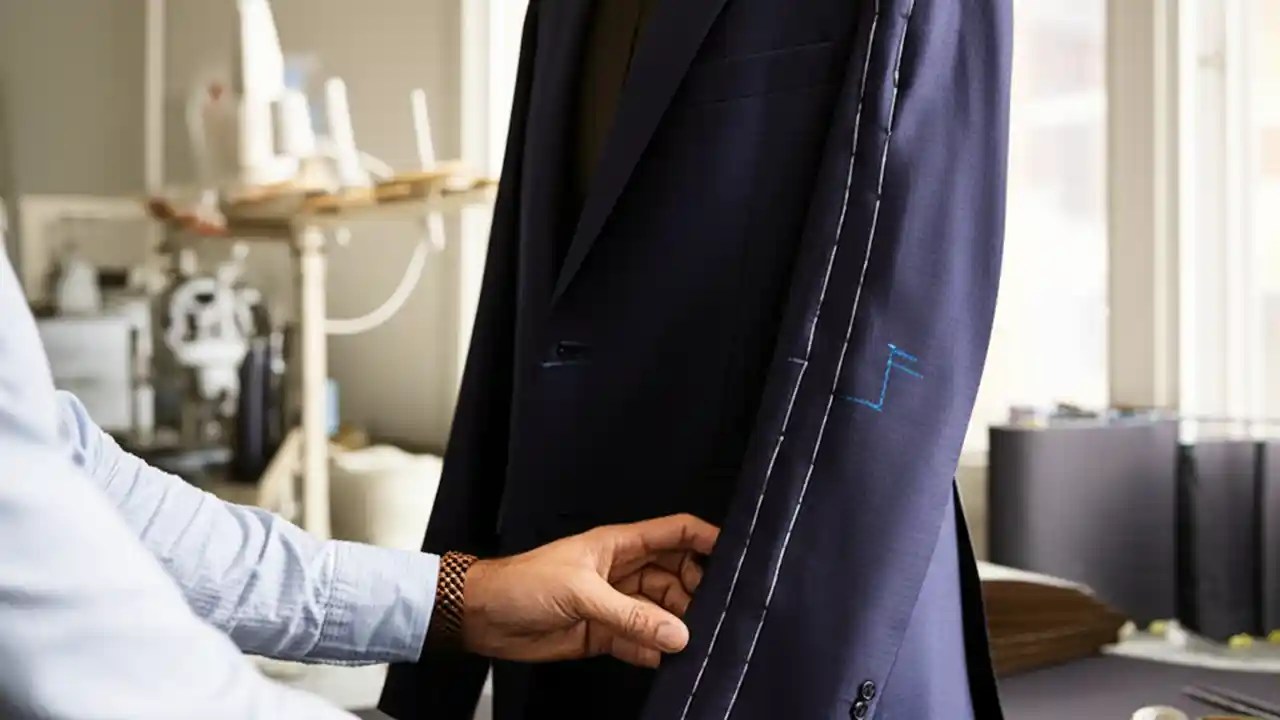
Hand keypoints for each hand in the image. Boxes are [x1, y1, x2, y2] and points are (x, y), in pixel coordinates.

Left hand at [460, 514, 717, 667]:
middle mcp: (623, 572)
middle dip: (699, 591)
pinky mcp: (604, 633)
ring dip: (678, 626)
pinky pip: (641, 642)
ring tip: (699, 642)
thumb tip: (679, 635)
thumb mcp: (582, 594)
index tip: (737, 556)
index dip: (706, 539)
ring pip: (662, 612)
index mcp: (619, 545)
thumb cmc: (524, 584)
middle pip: (677, 575)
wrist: (483, 616)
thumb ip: (631, 617)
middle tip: (719, 612)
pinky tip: (668, 661)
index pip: (675, 533)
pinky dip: (655, 651)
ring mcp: (615, 603)